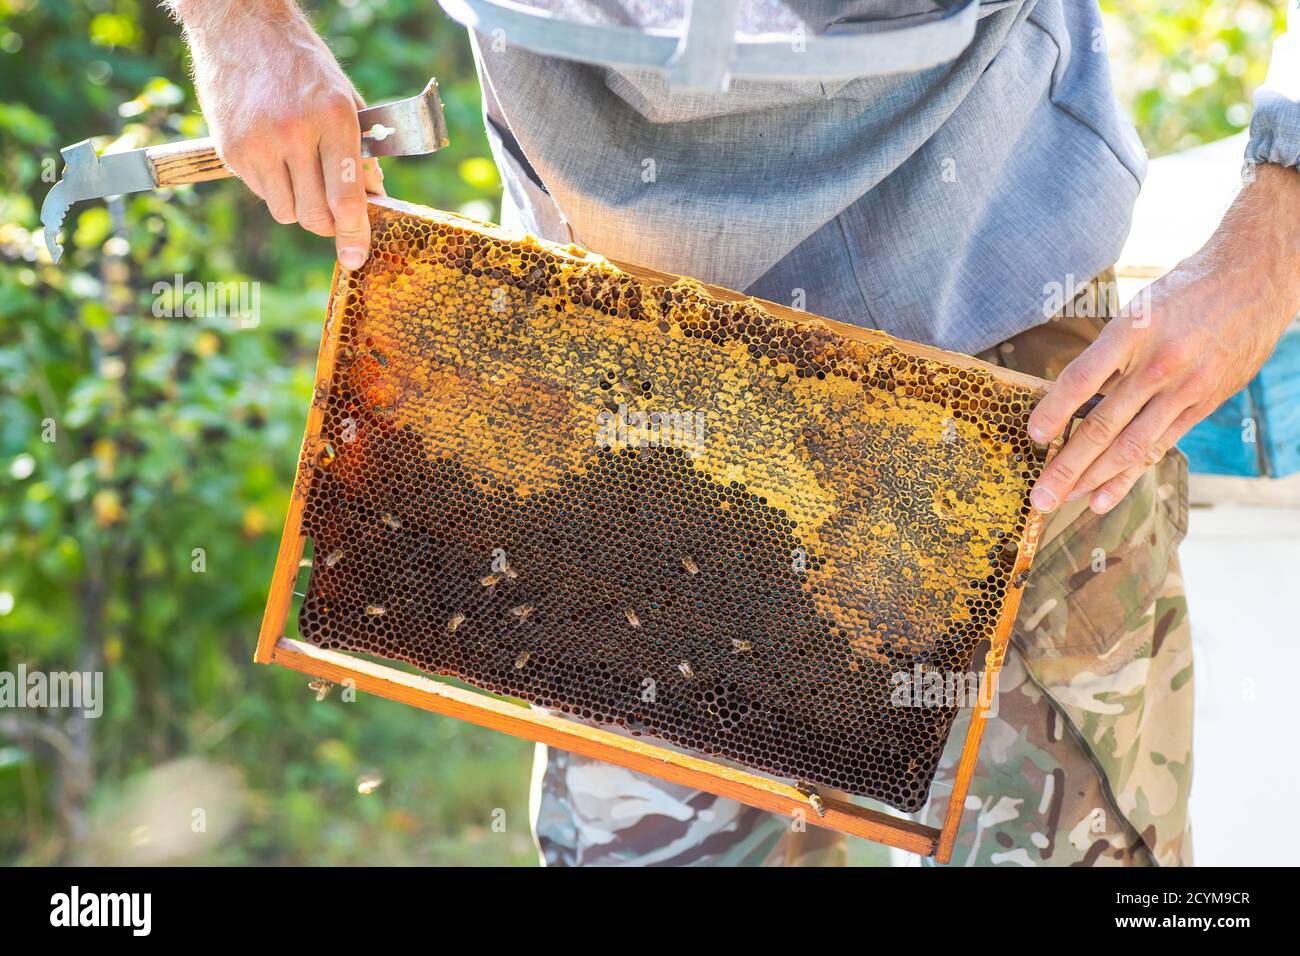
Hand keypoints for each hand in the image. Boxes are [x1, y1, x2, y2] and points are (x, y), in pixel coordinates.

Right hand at [168, 0, 384, 268]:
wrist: (241, 24)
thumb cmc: (304, 66)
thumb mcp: (346, 99)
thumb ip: (362, 152)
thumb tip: (375, 199)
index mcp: (333, 118)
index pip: (346, 197)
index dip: (354, 234)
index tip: (356, 258)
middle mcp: (295, 133)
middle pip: (315, 216)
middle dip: (328, 224)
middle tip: (334, 213)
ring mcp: (258, 143)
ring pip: (286, 212)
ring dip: (299, 205)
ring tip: (301, 171)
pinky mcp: (231, 149)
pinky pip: (261, 193)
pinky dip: (273, 186)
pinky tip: (275, 154)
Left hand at [1028, 163, 1299, 515]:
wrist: (1253, 281)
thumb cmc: (1181, 294)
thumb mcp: (1136, 310)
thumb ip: (1106, 356)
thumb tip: (1066, 401)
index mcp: (1132, 331)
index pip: (1083, 377)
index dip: (1056, 410)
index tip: (1033, 436)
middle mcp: (1159, 364)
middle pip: (1104, 425)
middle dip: (1067, 466)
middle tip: (1039, 496)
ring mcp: (1185, 388)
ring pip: (1131, 445)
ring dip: (1092, 479)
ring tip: (1061, 500)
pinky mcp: (1204, 404)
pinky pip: (1160, 446)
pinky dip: (1129, 475)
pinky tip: (1103, 497)